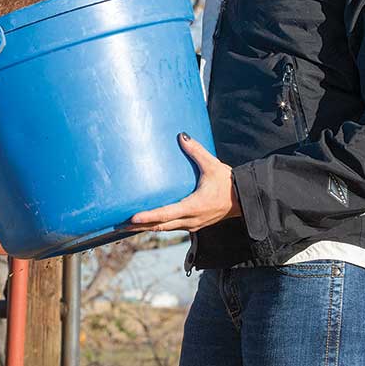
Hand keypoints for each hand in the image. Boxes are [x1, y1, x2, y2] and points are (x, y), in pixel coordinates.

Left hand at [127, 133, 241, 232]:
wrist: (244, 199)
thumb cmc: (228, 182)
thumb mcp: (212, 165)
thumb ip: (196, 151)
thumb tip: (182, 136)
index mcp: (194, 206)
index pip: (166, 214)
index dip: (148, 216)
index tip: (132, 218)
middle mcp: (191, 219)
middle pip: (160, 226)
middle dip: (140, 226)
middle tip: (119, 224)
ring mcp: (193, 224)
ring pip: (165, 229)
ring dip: (147, 227)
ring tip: (128, 225)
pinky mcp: (194, 224)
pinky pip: (172, 227)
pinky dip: (158, 225)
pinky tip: (148, 222)